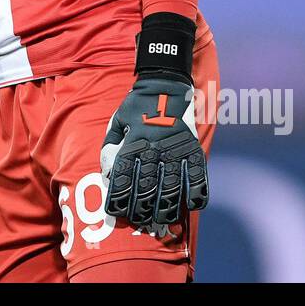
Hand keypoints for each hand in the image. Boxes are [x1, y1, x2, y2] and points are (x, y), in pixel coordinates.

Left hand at [100, 73, 207, 230]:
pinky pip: (197, 173)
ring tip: (163, 220)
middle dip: (141, 208)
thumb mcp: (117, 122)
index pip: (122, 177)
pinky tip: (194, 205)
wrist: (164, 84)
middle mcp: (153, 149)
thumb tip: (106, 175)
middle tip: (139, 221)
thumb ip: (110, 148)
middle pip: (146, 187)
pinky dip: (198, 190)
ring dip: (167, 206)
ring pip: (171, 186)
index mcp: (132, 143)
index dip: (118, 197)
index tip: (115, 212)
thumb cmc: (136, 106)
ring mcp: (174, 149)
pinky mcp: (192, 147)